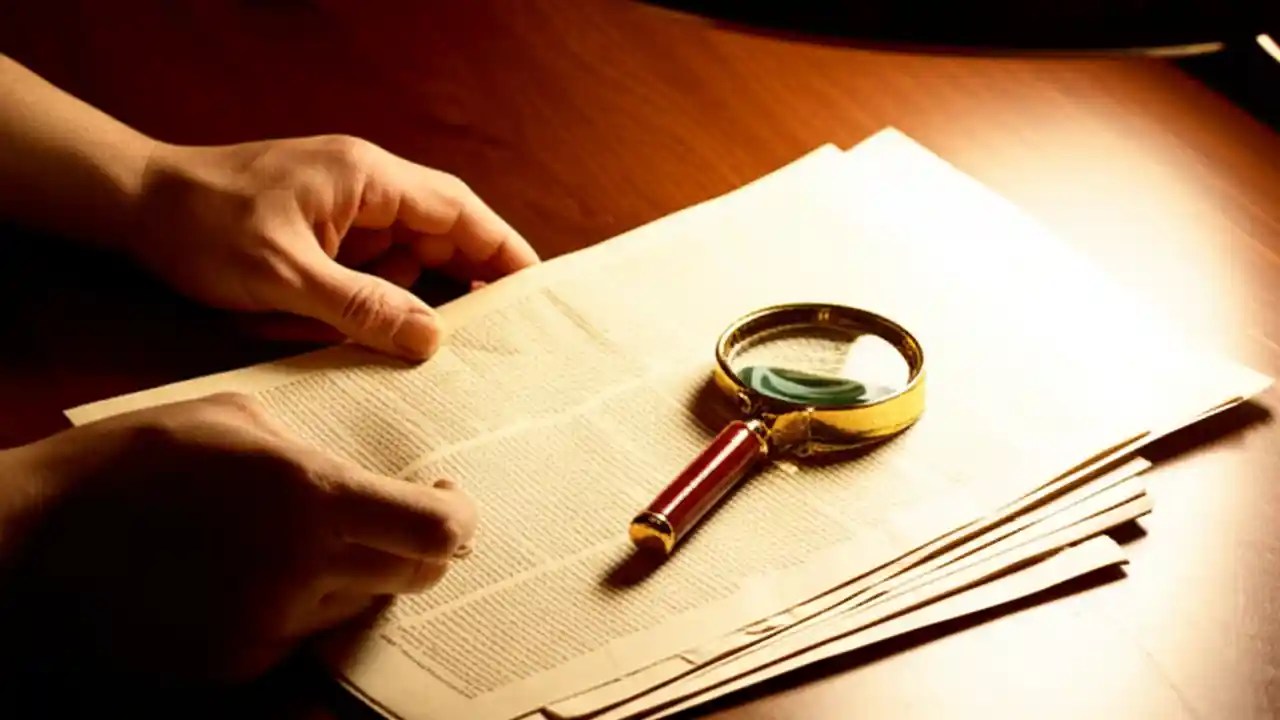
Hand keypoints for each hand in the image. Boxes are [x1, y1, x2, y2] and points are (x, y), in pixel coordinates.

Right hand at [0, 392, 474, 686]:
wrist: (29, 549)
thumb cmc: (128, 465)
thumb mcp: (231, 418)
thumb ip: (311, 448)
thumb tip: (359, 472)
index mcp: (312, 499)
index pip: (437, 532)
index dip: (459, 519)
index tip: (448, 499)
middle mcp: (304, 574)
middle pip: (413, 577)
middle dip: (418, 547)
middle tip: (398, 518)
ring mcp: (270, 631)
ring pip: (361, 609)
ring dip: (361, 578)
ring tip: (317, 541)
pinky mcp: (237, 670)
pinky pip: (306, 640)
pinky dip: (308, 609)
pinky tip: (268, 576)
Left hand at [129, 134, 538, 359]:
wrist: (132, 204)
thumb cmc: (204, 227)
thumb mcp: (285, 276)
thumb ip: (362, 307)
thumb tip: (432, 341)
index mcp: (368, 178)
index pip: (459, 212)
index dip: (503, 251)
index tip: (538, 292)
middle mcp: (366, 187)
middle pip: (443, 232)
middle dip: (470, 282)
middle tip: (504, 338)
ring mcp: (344, 209)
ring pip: (408, 255)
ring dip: (422, 296)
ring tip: (452, 349)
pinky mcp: (322, 232)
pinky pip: (373, 267)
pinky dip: (385, 299)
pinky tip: (386, 337)